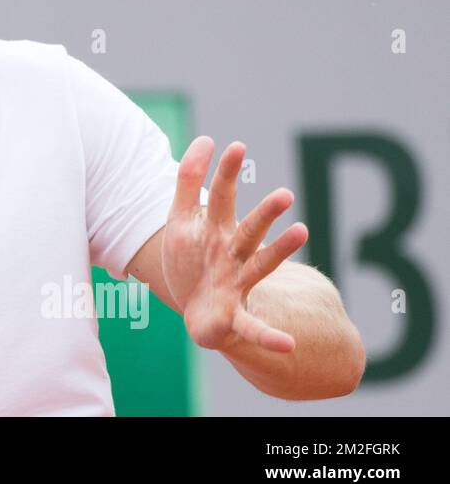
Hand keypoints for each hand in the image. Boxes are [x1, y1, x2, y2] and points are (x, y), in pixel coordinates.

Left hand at [163, 137, 308, 353]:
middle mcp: (234, 255)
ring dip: (280, 253)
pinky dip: (269, 337)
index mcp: (218, 231)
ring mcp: (237, 284)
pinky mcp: (234, 317)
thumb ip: (189, 180)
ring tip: (302, 232)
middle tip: (284, 194)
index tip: (237, 146)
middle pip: (250, 231)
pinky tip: (287, 344)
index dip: (226, 174)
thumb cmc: (191, 259)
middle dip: (265, 214)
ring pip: (261, 267)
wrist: (194, 309)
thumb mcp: (181, 219)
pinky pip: (253, 328)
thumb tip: (205, 139)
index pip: (222, 198)